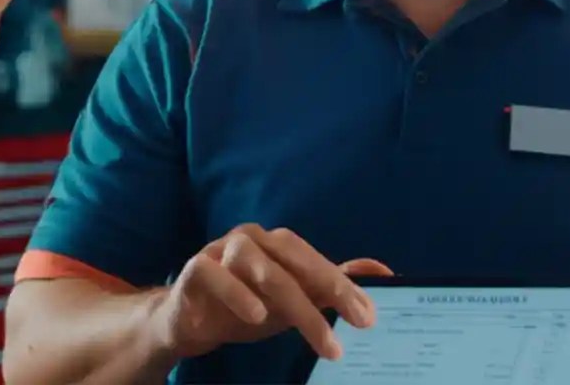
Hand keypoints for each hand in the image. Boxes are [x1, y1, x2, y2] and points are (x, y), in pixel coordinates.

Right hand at [148, 224, 392, 362]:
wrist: (186, 323)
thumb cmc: (245, 306)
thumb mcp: (293, 301)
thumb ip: (332, 285)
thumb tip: (383, 272)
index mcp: (275, 243)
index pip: (314, 258)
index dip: (344, 284)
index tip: (369, 316)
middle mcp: (250, 240)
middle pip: (292, 258)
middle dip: (328, 288)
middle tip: (359, 322)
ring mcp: (219, 251)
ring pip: (258, 266)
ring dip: (289, 299)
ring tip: (313, 330)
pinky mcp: (194, 269)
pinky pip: (213, 273)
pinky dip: (236, 293)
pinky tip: (256, 315)